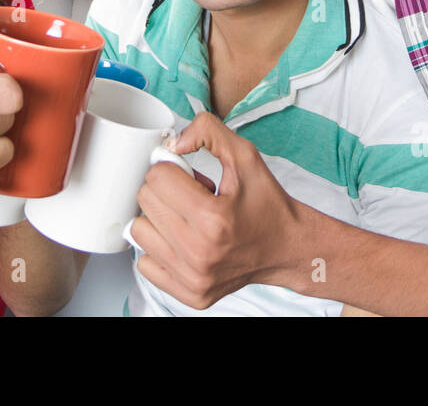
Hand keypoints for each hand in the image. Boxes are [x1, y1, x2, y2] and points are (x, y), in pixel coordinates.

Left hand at [129, 112, 302, 308]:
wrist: (288, 248)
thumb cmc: (267, 204)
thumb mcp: (245, 156)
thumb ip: (208, 133)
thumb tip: (171, 143)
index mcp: (213, 219)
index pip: (157, 178)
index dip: (172, 168)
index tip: (189, 175)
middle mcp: (199, 253)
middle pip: (145, 202)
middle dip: (165, 190)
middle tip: (192, 196)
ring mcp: (193, 277)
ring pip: (139, 231)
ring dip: (160, 218)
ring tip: (189, 219)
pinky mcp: (190, 294)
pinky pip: (145, 263)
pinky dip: (160, 247)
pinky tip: (184, 240)